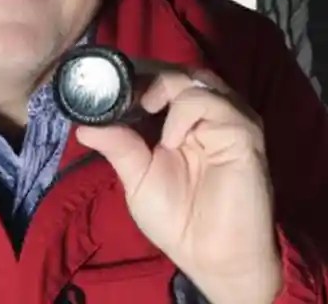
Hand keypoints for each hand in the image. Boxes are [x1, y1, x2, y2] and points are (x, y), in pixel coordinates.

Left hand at [74, 64, 282, 303]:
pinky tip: (172, 139)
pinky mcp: (243, 131)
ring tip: (146, 110)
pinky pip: (210, 102)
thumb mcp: (138, 179)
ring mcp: (228, 119)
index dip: (135, 76)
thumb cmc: (178, 220)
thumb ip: (118, 146)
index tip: (105, 81)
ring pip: (194, 79)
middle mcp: (207, 114)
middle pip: (178, 72)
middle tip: (121, 90)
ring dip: (164, 87)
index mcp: (182, 122)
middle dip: (147, 75)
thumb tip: (83, 125)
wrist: (211, 255)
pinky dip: (183, 112)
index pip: (161, 81)